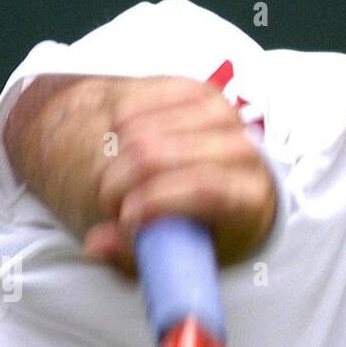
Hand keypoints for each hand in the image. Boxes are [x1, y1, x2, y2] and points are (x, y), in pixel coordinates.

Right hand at [84, 77, 275, 272]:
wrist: (234, 185)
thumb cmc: (208, 227)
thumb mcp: (182, 254)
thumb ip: (139, 254)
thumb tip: (95, 246)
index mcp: (251, 196)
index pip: (203, 188)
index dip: (155, 203)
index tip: (126, 221)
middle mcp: (244, 150)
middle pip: (161, 157)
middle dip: (120, 184)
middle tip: (110, 204)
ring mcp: (221, 114)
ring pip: (142, 131)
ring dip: (114, 160)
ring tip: (117, 182)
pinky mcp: (197, 91)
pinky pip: (137, 105)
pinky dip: (117, 129)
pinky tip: (120, 148)